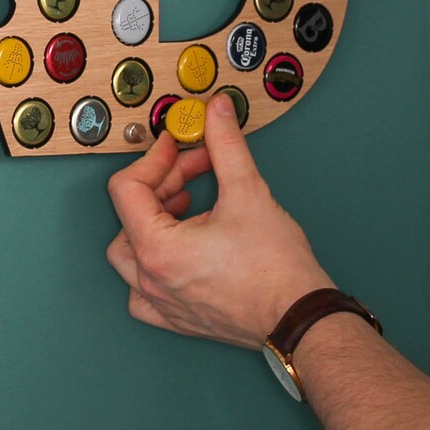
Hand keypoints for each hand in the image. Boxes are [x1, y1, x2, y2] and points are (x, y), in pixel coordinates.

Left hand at [106, 92, 332, 347]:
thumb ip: (225, 144)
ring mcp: (161, 302)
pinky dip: (151, 264)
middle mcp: (150, 279)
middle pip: (129, 216)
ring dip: (150, 221)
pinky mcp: (177, 317)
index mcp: (157, 248)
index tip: (176, 147)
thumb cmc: (276, 269)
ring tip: (185, 206)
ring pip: (130, 252)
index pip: (126, 188)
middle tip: (194, 170)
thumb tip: (216, 112)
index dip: (153, 158)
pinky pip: (143, 290)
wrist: (303, 318)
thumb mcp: (248, 191)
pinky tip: (177, 248)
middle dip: (161, 184)